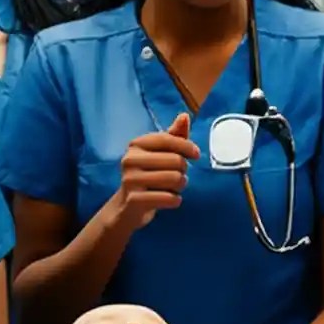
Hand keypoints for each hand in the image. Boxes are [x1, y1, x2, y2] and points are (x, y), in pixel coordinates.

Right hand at [111, 113, 199, 228]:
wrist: (127, 207)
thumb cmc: (147, 175)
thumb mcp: (159, 153)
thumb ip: (173, 136)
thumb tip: (184, 116)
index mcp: (136, 144)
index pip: (167, 139)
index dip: (186, 146)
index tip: (196, 154)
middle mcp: (130, 160)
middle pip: (175, 160)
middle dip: (184, 170)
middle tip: (178, 176)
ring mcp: (130, 180)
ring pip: (174, 179)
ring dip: (180, 186)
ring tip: (173, 188)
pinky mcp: (134, 200)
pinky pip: (169, 198)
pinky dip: (175, 200)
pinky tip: (169, 200)